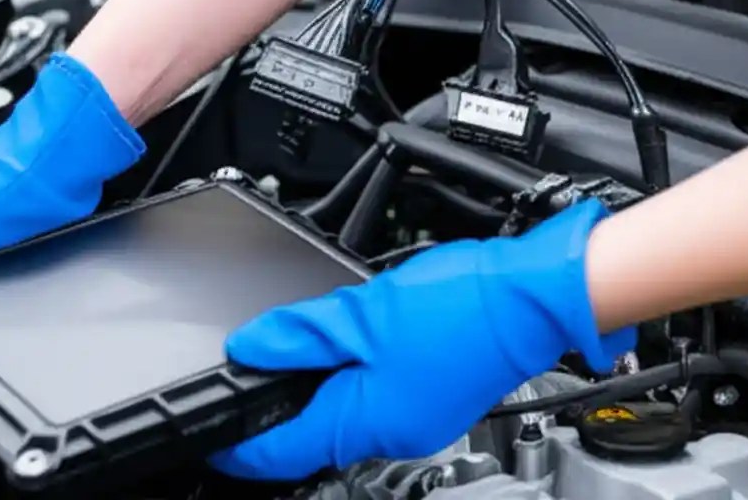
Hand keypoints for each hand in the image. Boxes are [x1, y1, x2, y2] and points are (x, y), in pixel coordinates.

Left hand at [210, 199, 634, 480]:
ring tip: (305, 345)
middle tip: (252, 370)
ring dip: (320, 386)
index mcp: (369, 422)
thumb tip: (251, 348)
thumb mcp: (364, 314)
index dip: (240, 442)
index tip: (214, 431)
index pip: (282, 450)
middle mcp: (395, 434)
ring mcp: (420, 419)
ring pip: (348, 413)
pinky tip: (359, 342)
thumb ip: (300, 334)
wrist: (533, 296)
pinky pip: (378, 398)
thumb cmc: (464, 306)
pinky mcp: (436, 398)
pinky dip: (356, 377)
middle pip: (315, 433)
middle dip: (280, 404)